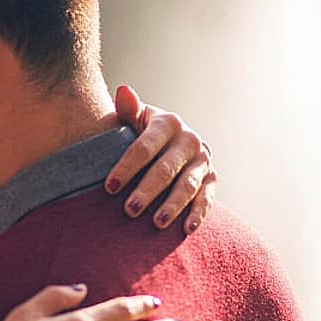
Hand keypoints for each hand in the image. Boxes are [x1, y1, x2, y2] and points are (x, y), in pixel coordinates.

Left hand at [109, 84, 216, 233]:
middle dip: (147, 190)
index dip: (126, 168)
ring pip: (187, 185)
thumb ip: (129, 109)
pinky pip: (206, 198)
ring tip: (156, 223)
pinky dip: (198, 213)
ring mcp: (202, 160)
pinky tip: (186, 229)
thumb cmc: (141, 131)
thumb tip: (123, 91)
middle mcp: (189, 140)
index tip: (109, 187)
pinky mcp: (211, 178)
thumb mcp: (134, 118)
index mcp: (168, 123)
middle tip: (129, 210)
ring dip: (172, 205)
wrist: (169, 139)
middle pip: (166, 169)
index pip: (144, 148)